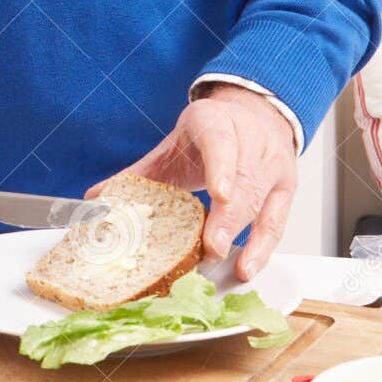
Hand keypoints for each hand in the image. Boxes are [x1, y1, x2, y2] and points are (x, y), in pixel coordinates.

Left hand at [85, 84, 297, 279]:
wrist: (252, 113)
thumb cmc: (208, 134)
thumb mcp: (173, 145)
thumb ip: (139, 173)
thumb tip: (96, 198)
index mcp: (215, 121)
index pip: (221, 142)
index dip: (222, 168)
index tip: (219, 194)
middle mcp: (250, 139)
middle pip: (244, 180)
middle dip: (228, 218)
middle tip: (211, 248)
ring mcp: (272, 163)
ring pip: (261, 201)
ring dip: (243, 236)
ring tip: (226, 263)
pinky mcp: (285, 186)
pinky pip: (277, 221)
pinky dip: (263, 247)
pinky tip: (246, 267)